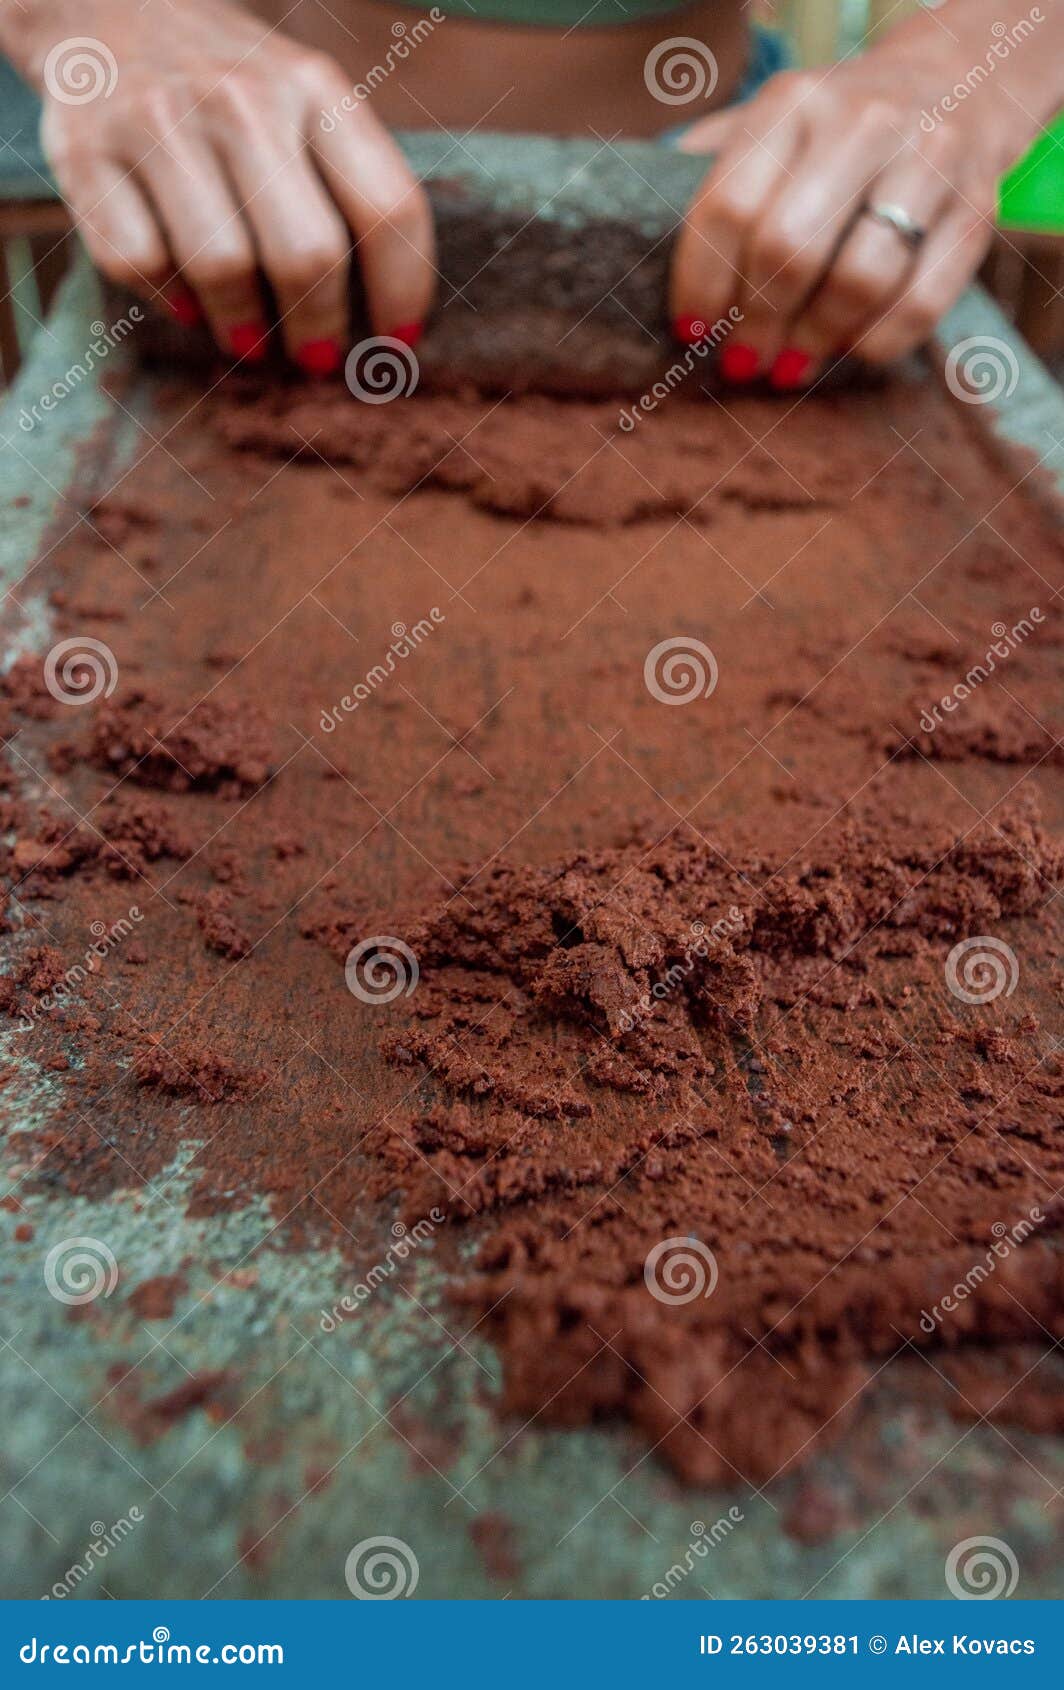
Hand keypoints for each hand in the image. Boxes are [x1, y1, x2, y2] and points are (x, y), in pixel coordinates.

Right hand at [14, 0, 434, 370]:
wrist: (110, 10)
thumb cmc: (235, 92)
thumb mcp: (307, 107)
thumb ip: (350, 191)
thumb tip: (385, 325)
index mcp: (315, 89)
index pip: (388, 208)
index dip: (402, 293)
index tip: (396, 344)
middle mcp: (241, 99)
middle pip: (307, 254)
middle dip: (318, 327)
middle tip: (316, 358)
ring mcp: (160, 121)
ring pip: (222, 268)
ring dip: (243, 327)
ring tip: (251, 342)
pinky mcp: (88, 152)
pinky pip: (141, 264)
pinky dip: (168, 298)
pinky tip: (185, 300)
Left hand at [669, 15, 1053, 388]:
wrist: (958, 82)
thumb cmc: (836, 129)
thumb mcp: (770, 124)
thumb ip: (710, 171)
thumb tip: (637, 240)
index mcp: (792, 102)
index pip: (728, 208)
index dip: (700, 285)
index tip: (690, 332)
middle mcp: (862, 122)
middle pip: (789, 250)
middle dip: (755, 324)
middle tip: (743, 361)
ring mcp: (926, 160)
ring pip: (858, 280)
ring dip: (814, 341)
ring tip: (791, 365)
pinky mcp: (976, 208)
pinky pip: (921, 302)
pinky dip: (876, 344)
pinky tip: (849, 351)